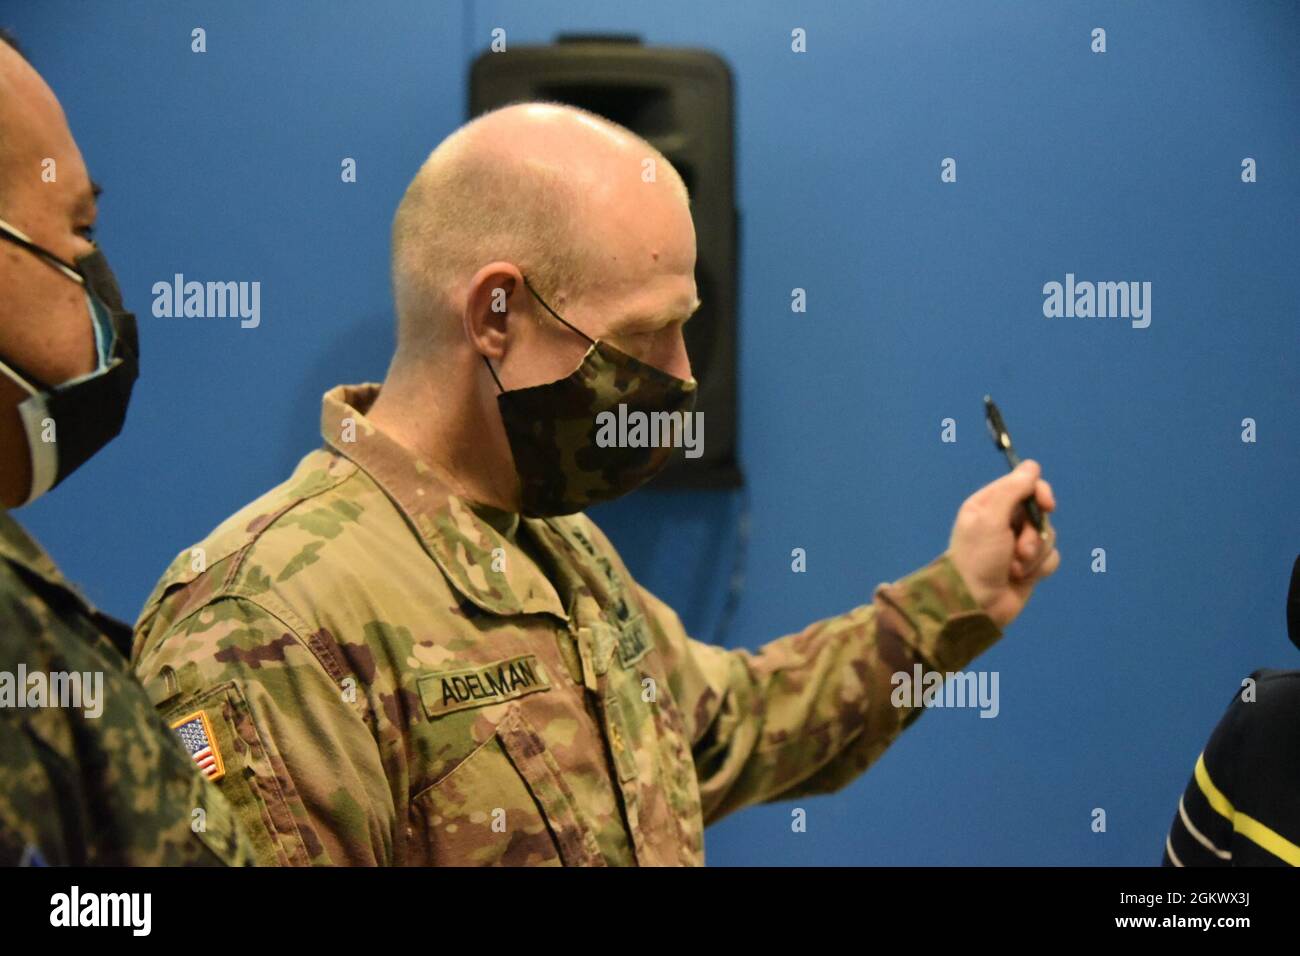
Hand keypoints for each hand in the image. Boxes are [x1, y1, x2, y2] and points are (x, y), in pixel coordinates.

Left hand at [947, 459, 1058, 628]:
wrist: (976, 604)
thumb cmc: (977, 558)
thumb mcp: (990, 519)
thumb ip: (1012, 491)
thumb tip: (1032, 467)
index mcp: (988, 505)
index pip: (1023, 485)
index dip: (1039, 492)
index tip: (1047, 505)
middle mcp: (1003, 522)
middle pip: (1039, 512)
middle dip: (1034, 533)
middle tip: (1020, 550)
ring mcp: (1017, 544)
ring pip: (1048, 536)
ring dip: (1034, 554)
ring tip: (1014, 568)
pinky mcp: (1029, 565)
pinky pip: (1050, 558)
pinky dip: (1039, 568)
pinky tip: (1020, 578)